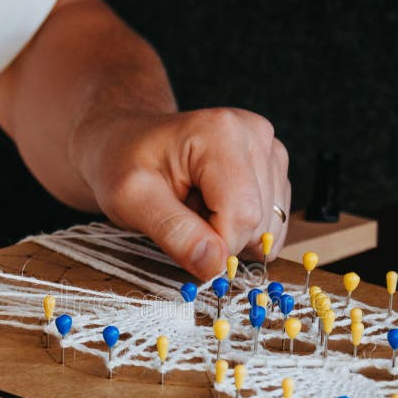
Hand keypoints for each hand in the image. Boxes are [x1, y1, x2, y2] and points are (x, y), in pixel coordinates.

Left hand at [72, 107, 290, 279]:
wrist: (125, 141)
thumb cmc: (123, 165)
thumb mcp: (130, 200)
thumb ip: (173, 232)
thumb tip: (214, 264)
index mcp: (222, 132)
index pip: (243, 216)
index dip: (215, 246)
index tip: (182, 240)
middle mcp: (255, 134)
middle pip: (259, 221)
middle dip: (221, 237)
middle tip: (183, 214)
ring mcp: (269, 148)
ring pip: (270, 225)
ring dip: (231, 233)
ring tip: (196, 206)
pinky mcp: (274, 166)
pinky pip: (273, 221)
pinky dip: (242, 227)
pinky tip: (213, 206)